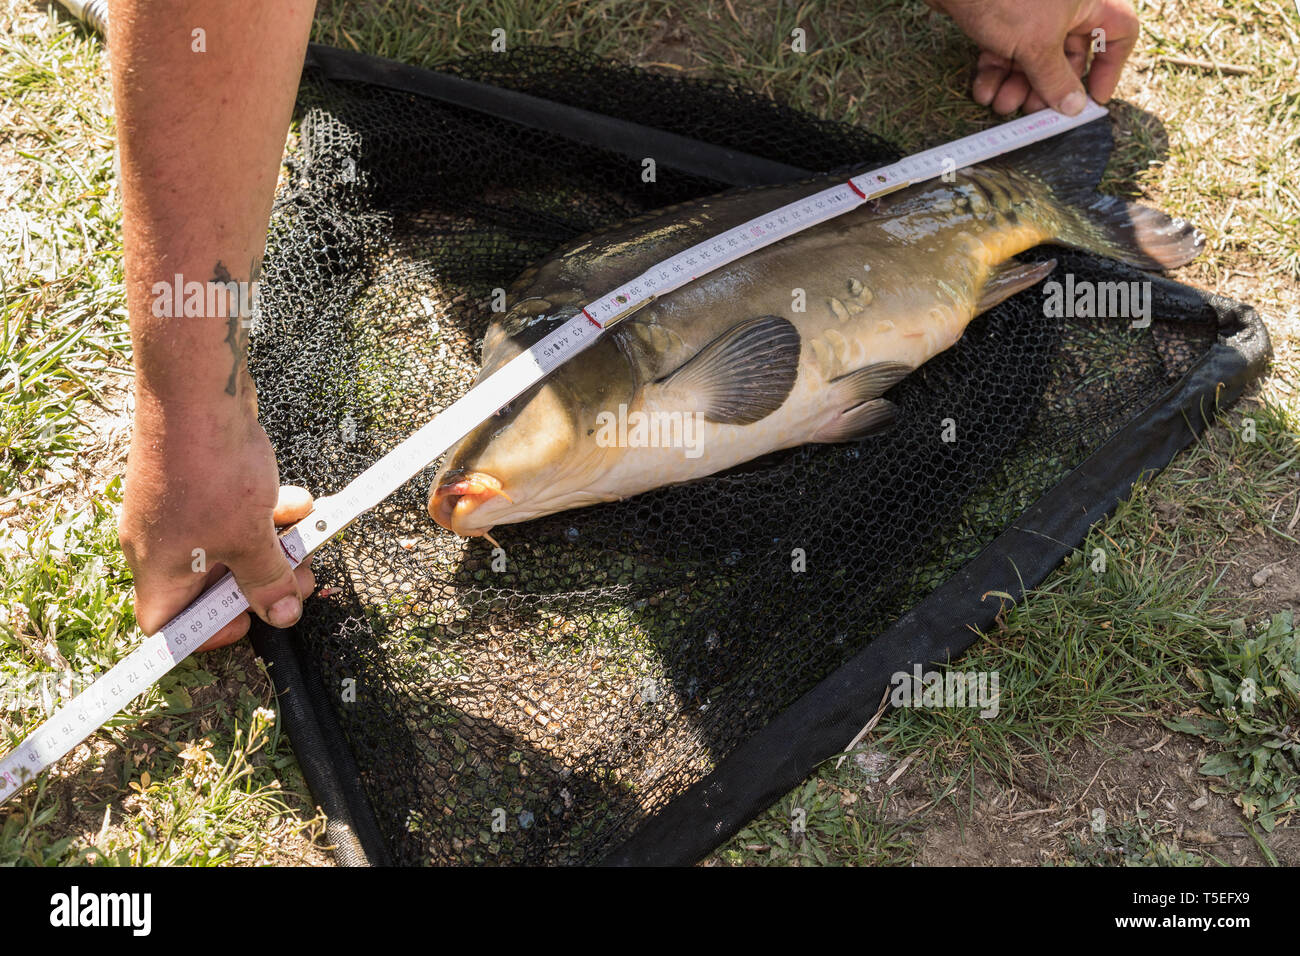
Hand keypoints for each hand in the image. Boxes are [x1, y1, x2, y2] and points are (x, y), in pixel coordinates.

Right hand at [119, 401, 315, 650]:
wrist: (199, 391)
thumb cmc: (212, 470)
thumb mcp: (249, 538)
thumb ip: (267, 580)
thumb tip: (283, 615)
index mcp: (157, 567)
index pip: (167, 625)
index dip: (210, 632)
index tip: (252, 619)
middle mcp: (161, 542)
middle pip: (211, 585)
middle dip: (263, 580)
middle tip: (301, 575)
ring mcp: (180, 509)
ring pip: (232, 544)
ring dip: (274, 543)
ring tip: (307, 534)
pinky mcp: (202, 481)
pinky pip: (237, 511)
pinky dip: (269, 510)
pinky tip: (299, 501)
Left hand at [926, 0, 1138, 114]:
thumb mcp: (1037, 45)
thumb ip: (1056, 79)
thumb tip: (1075, 106)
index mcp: (1089, 1)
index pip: (1120, 33)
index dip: (1109, 68)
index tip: (1093, 99)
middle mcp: (1065, 5)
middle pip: (1069, 54)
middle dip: (1048, 87)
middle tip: (1032, 111)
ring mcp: (1032, 11)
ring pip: (1034, 57)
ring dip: (1017, 86)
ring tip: (1001, 105)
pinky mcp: (1001, 17)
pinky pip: (1007, 51)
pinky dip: (996, 73)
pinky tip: (983, 92)